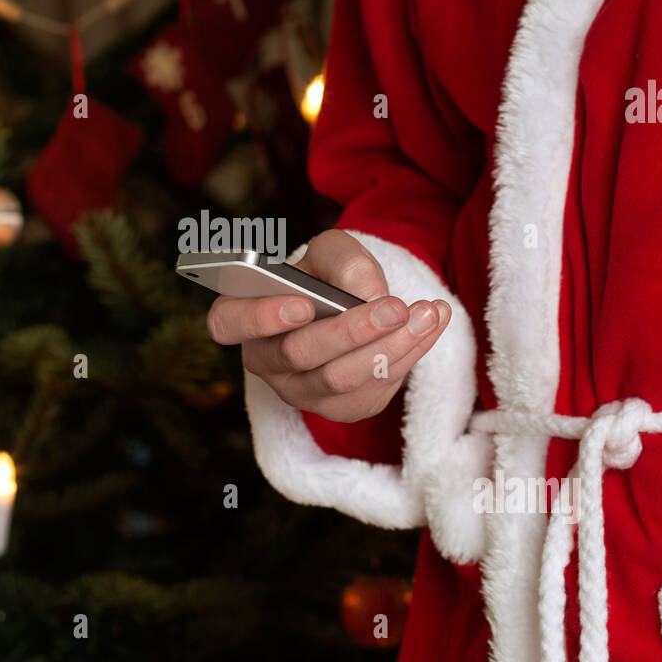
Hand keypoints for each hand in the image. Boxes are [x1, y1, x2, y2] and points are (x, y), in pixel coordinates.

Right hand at [206, 229, 451, 422]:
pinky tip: (432, 324)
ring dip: (390, 346)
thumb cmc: (329, 277)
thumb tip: (368, 294)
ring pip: (341, 379)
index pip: (229, 323)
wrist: (352, 307)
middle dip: (351, 331)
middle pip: (299, 354)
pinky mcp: (340, 408)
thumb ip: (345, 262)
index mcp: (244, 317)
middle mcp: (265, 361)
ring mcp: (301, 392)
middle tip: (394, 307)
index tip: (303, 303)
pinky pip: (373, 390)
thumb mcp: (333, 253)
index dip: (260, 317)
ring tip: (427, 313)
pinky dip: (409, 355)